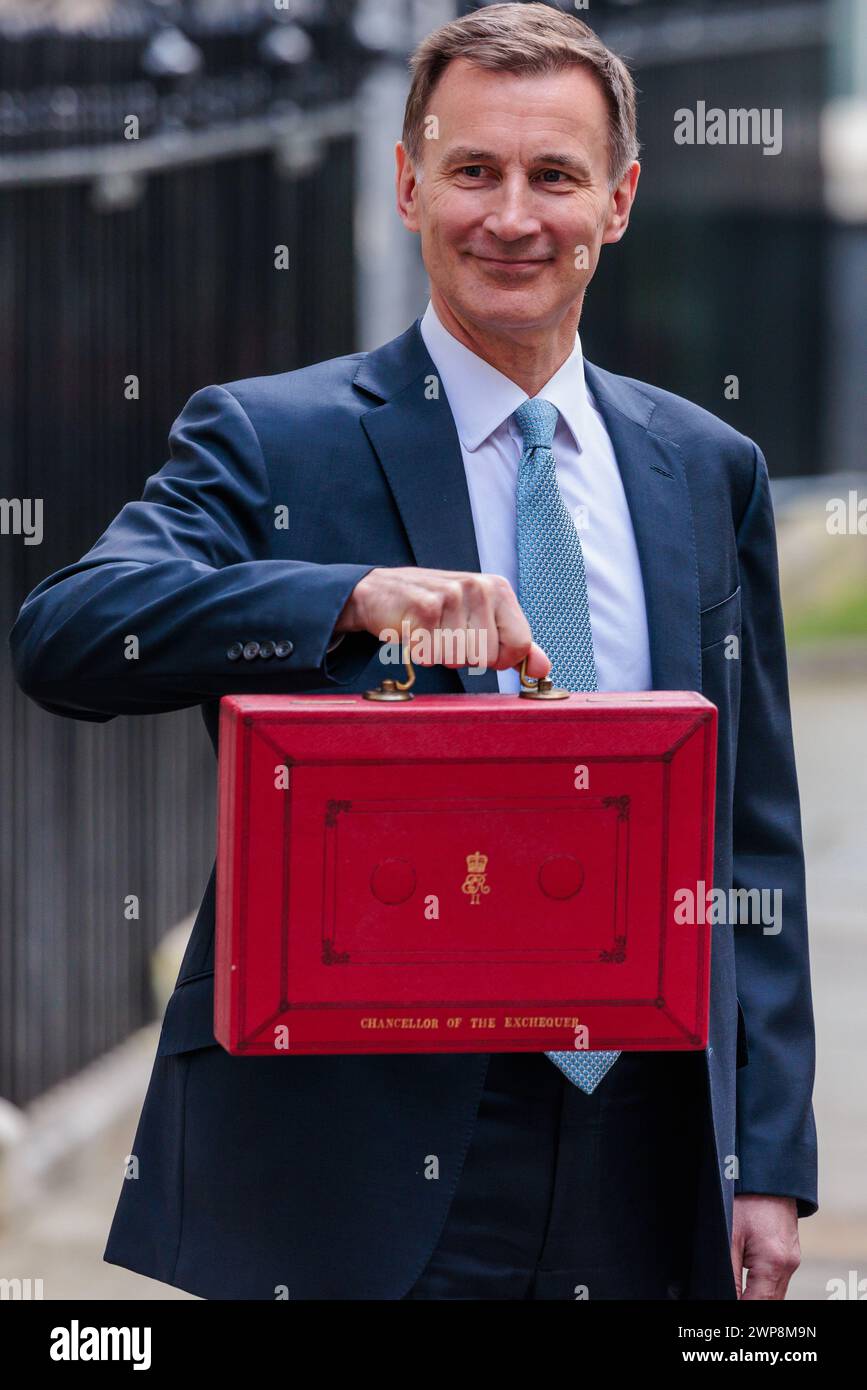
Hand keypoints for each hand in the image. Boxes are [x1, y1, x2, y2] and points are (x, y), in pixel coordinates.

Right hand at [335, 566, 549, 676]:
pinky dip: (420, 653)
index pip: (520, 644)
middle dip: (465, 656)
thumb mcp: (481, 621)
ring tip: (431, 632)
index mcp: (498, 589)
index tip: (478, 644)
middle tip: (446, 634)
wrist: (381, 592)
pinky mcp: (424, 609)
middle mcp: (478, 587)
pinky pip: (433, 655)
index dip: (500, 658)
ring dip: (441, 655)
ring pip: (460, 658)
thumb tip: (543, 668)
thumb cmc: (436, 610)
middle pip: (489, 657)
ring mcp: (451, 596)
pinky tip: (415, 632)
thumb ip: (515, 644)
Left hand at [731, 1195, 800, 1298]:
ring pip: (775, 1293)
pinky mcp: (791, 1253)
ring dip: (757, 1296)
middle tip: (729, 1295)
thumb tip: (726, 1295)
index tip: (723, 1300)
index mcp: (773, 1263)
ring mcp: (792, 1260)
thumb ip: (729, 1271)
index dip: (738, 1306)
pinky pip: (778, 1279)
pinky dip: (764, 1285)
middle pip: (769, 1302)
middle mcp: (788, 1265)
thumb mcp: (730, 1235)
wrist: (769, 1176)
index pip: (757, 1303)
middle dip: (749, 1303)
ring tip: (737, 1290)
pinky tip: (749, 1282)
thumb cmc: (748, 1199)